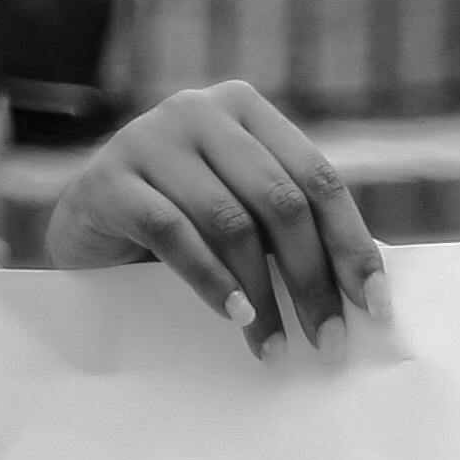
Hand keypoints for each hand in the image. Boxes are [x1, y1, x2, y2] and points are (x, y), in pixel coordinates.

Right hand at [42, 80, 389, 352]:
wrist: (84, 224)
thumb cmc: (178, 224)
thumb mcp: (239, 210)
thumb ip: (288, 225)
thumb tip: (370, 285)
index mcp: (245, 110)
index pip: (318, 178)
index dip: (352, 245)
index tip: (375, 307)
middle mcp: (200, 111)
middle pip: (280, 202)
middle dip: (311, 280)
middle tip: (328, 343)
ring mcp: (151, 137)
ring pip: (230, 222)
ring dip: (263, 294)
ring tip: (276, 348)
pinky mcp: (111, 177)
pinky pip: (173, 233)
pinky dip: (210, 280)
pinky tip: (236, 316)